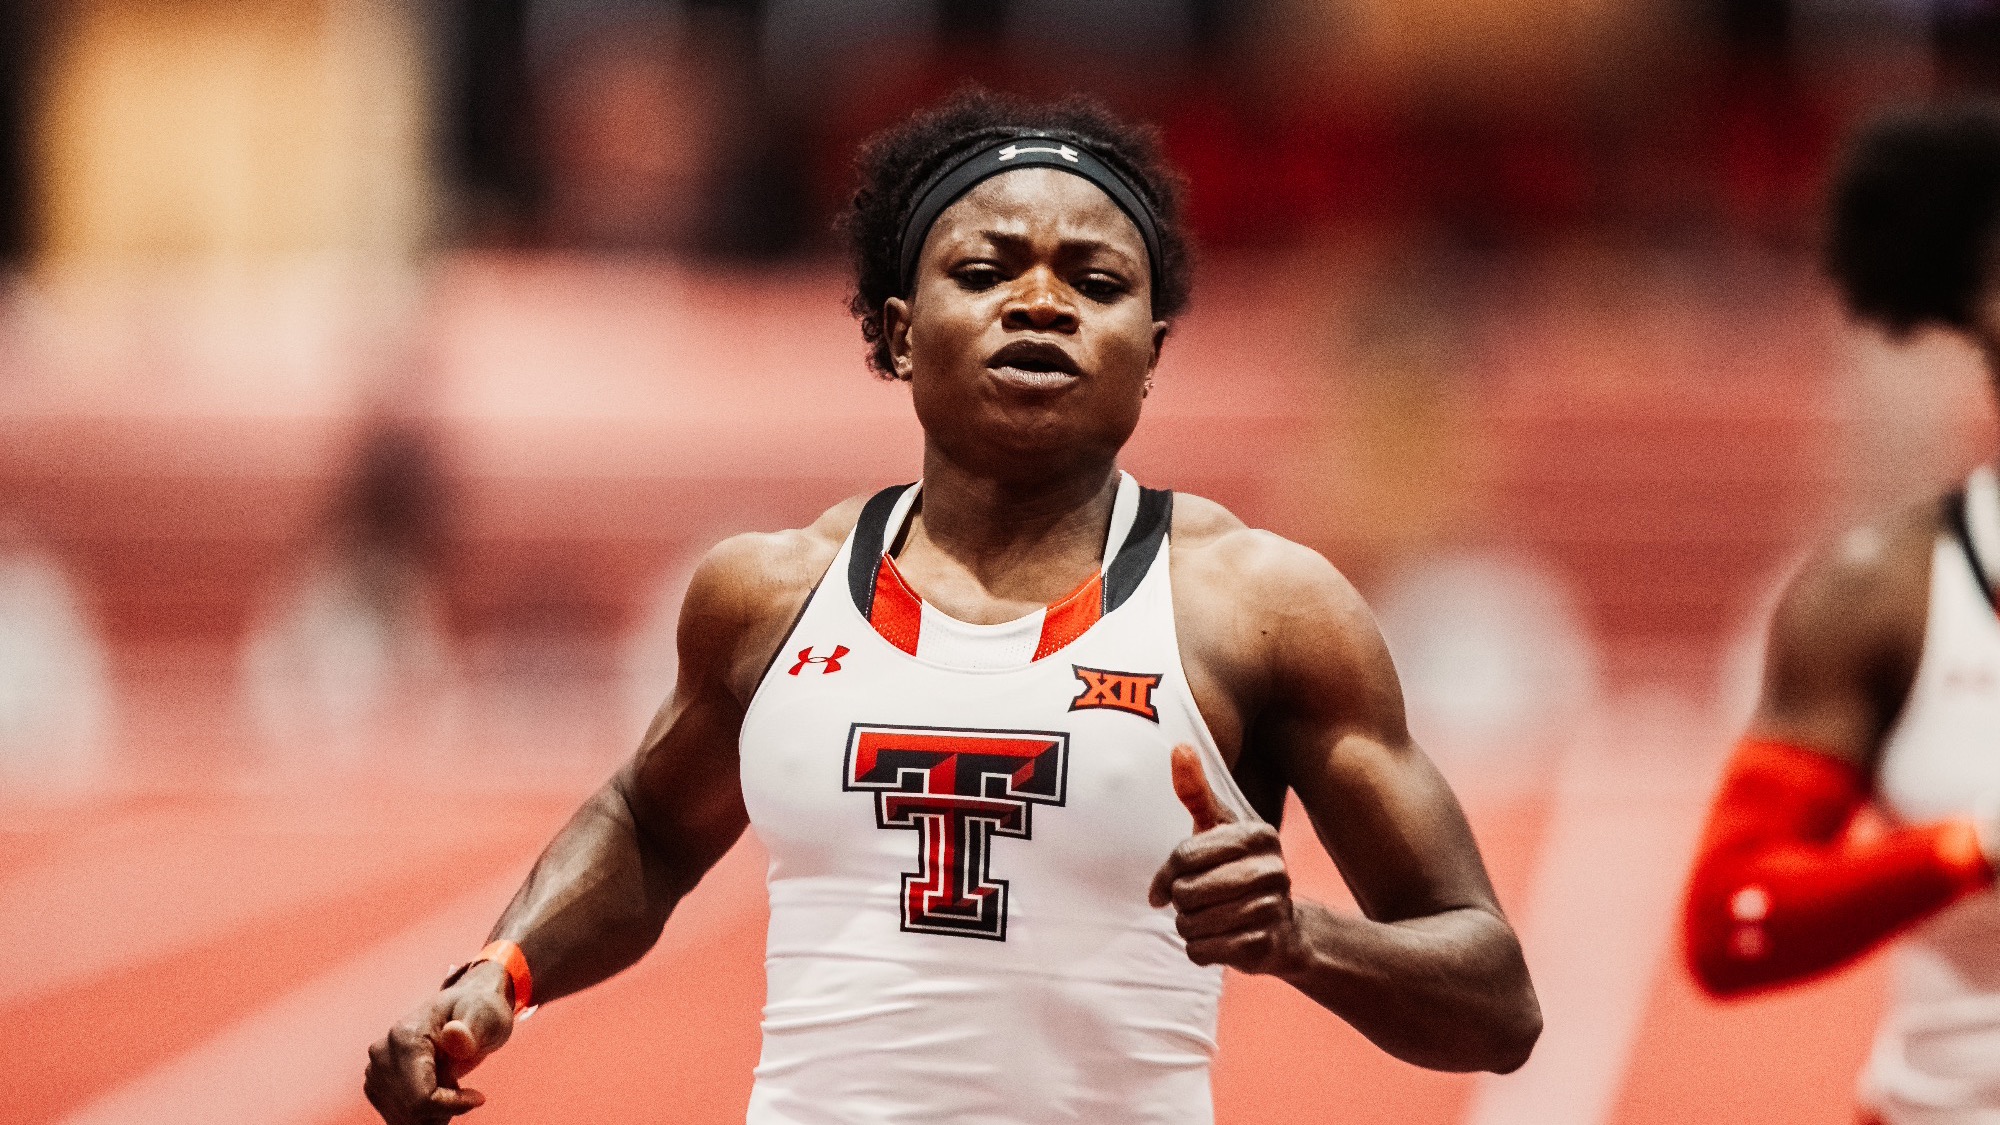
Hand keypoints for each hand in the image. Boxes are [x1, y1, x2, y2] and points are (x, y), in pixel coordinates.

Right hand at [364, 961, 515, 1123]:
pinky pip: (398, 1116)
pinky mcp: (376, 1083)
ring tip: (450, 1085)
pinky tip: (437, 1091)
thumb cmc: (480, 1012)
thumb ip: (472, 1029)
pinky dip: (423, 1112)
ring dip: (433, 1112)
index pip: (421, 1098)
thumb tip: (454, 1035)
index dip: (451, 1105)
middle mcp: (382, 1054)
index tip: (477, 1097)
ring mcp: (375, 1069)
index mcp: (405, 1036)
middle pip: (411, 1111)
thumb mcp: (486, 1016)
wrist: (466, 1010)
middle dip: (443, 1109)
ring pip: (403, 1118)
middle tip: (464, 1090)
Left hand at [1149, 744, 1302, 975]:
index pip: (1184, 856)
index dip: (1166, 874)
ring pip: (1190, 924)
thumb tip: (1179, 746)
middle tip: (1197, 902)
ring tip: (1209, 919)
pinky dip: (1200, 949)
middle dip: (1181, 903)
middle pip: (1186, 892)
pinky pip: (1202, 951)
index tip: (1165, 885)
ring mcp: (1271, 910)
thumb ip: (1196, 791)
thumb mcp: (1218, 828)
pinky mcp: (1264, 946)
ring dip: (1189, 926)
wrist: (1282, 928)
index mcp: (1259, 835)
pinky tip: (1220, 940)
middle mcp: (1273, 870)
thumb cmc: (1236, 868)